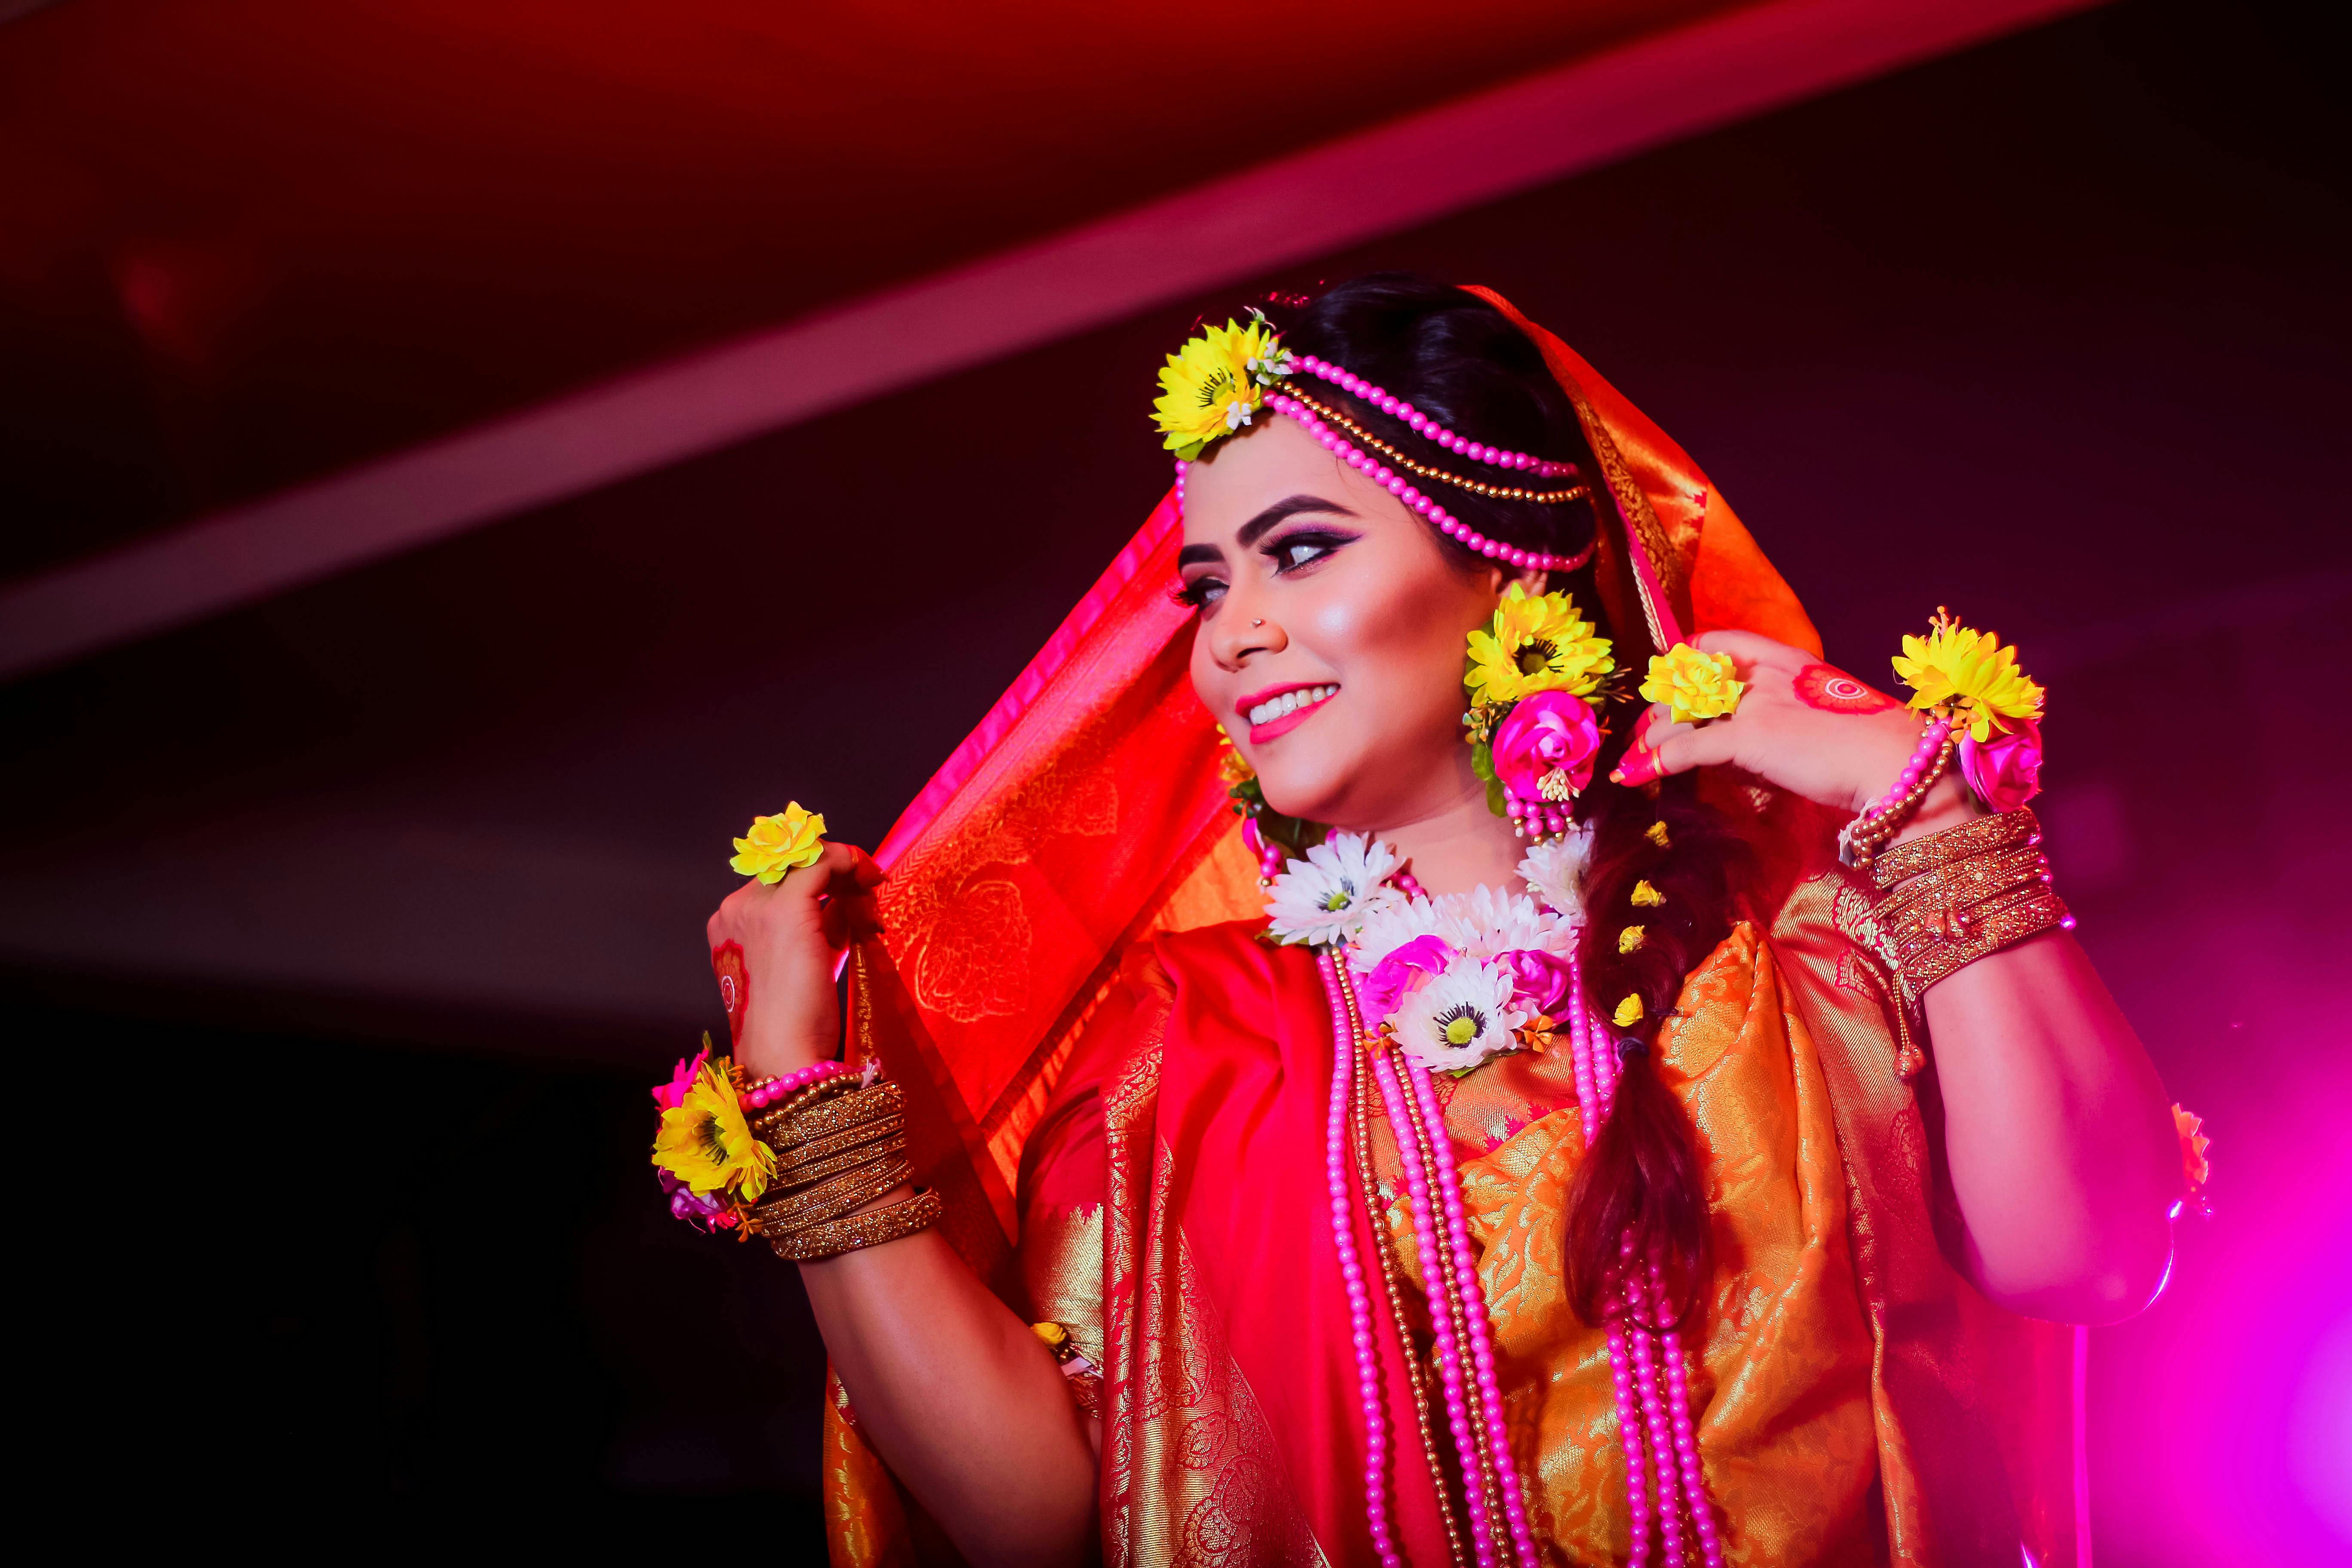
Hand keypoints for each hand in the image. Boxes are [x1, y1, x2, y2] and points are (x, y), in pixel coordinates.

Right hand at [705, 842, 884, 1077]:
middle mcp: (735, 909)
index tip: (853, 886)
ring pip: (807, 859)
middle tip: (867, 885)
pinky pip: (823, 862)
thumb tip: (846, 904)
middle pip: (790, 865)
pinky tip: (870, 878)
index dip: (819, 877)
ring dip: (845, 868)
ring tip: (871, 887)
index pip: (777, 880)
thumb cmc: (794, 1022)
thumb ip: (816, 929)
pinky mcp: (786, 909)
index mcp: (729, 925)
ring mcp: (756, 906)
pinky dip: (851, 862)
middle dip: (833, 871)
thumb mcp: (802, 964)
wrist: (784, 1055)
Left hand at [1610, 630, 1973, 832]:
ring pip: (1685, 713)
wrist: (1896, 762)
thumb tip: (1753, 737)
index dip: (1690, 659)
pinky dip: (1661, 761)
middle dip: (1666, 703)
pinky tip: (1642, 773)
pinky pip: (1689, 748)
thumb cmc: (1871, 745)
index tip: (1675, 680)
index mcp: (1789, 660)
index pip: (1721, 642)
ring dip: (1657, 733)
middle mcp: (1767, 673)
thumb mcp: (1825, 712)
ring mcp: (1757, 704)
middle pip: (1693, 679)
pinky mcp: (1749, 739)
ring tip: (1640, 752)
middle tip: (1648, 725)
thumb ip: (1787, 712)